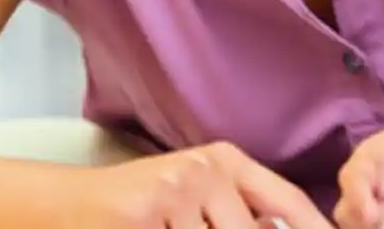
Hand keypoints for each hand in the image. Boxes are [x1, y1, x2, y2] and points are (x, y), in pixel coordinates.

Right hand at [63, 142, 333, 228]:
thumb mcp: (198, 200)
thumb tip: (284, 228)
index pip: (287, 202)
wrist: (69, 207)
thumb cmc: (145, 211)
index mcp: (227, 162)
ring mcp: (174, 190)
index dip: (314, 228)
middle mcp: (206, 170)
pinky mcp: (144, 213)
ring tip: (171, 228)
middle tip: (200, 227)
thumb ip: (241, 214)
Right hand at [334, 130, 383, 228]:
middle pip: (348, 209)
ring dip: (382, 227)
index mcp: (383, 152)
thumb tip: (371, 223)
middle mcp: (379, 177)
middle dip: (368, 222)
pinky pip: (380, 228)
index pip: (350, 178)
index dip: (358, 200)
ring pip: (362, 226)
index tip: (376, 218)